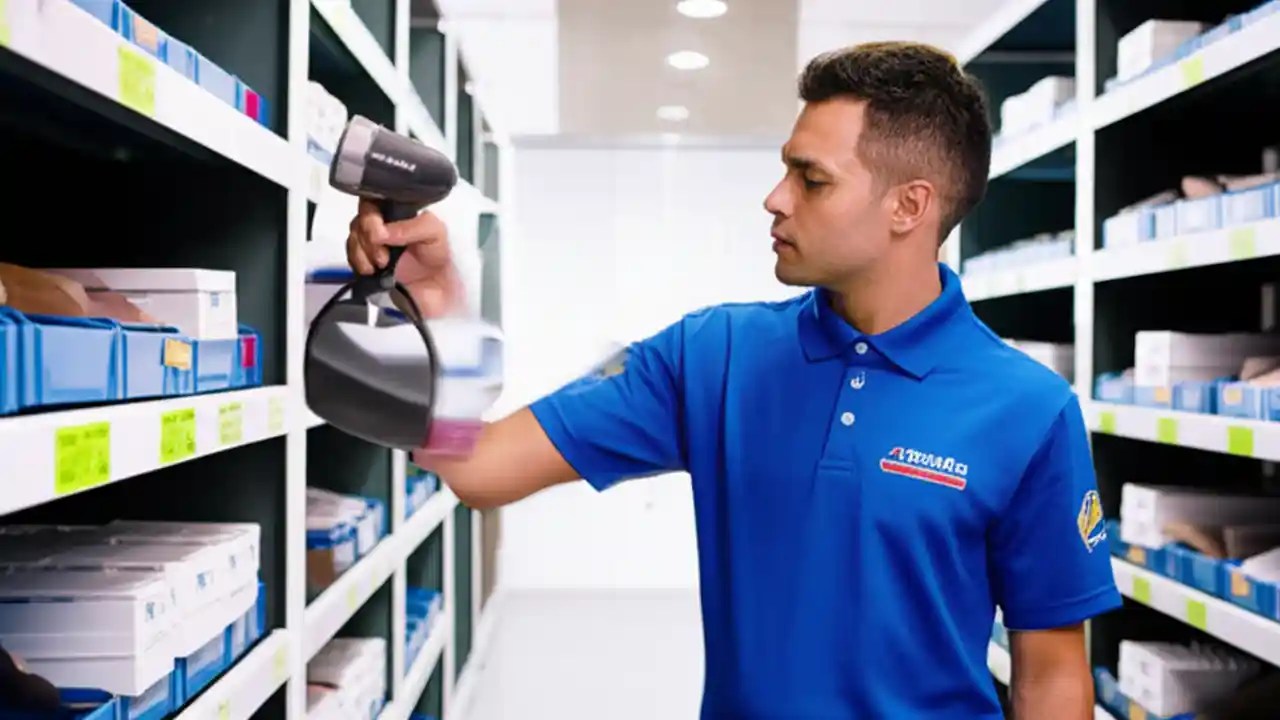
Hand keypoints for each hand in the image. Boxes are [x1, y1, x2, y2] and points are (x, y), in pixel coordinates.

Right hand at [346, 200, 465, 317]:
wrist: (441, 287)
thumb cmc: (441, 253)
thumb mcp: (433, 232)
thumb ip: (409, 227)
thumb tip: (380, 232)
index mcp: (398, 210)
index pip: (373, 201)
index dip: (370, 216)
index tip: (378, 234)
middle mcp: (383, 223)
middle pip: (359, 221)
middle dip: (367, 239)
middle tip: (383, 258)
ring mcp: (373, 242)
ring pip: (353, 239)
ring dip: (361, 253)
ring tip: (380, 265)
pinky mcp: (368, 261)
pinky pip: (352, 257)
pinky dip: (357, 263)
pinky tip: (370, 271)